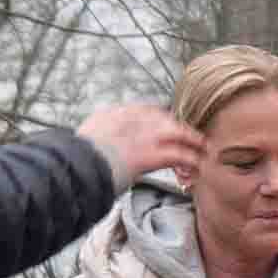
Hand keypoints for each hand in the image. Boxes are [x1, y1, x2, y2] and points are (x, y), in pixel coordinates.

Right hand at [75, 101, 204, 182]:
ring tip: (203, 148)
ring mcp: (143, 136)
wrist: (76, 166)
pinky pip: (179, 155)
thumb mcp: (83, 139)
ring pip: (178, 133)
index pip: (145, 111)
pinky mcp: (152, 155)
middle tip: (191, 135)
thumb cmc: (75, 160)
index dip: (159, 119)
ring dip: (191, 140)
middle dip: (179, 127)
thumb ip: (96, 138)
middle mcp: (132, 120)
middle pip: (165, 118)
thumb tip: (95, 145)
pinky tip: (197, 165)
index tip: (167, 124)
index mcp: (113, 114)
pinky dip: (190, 159)